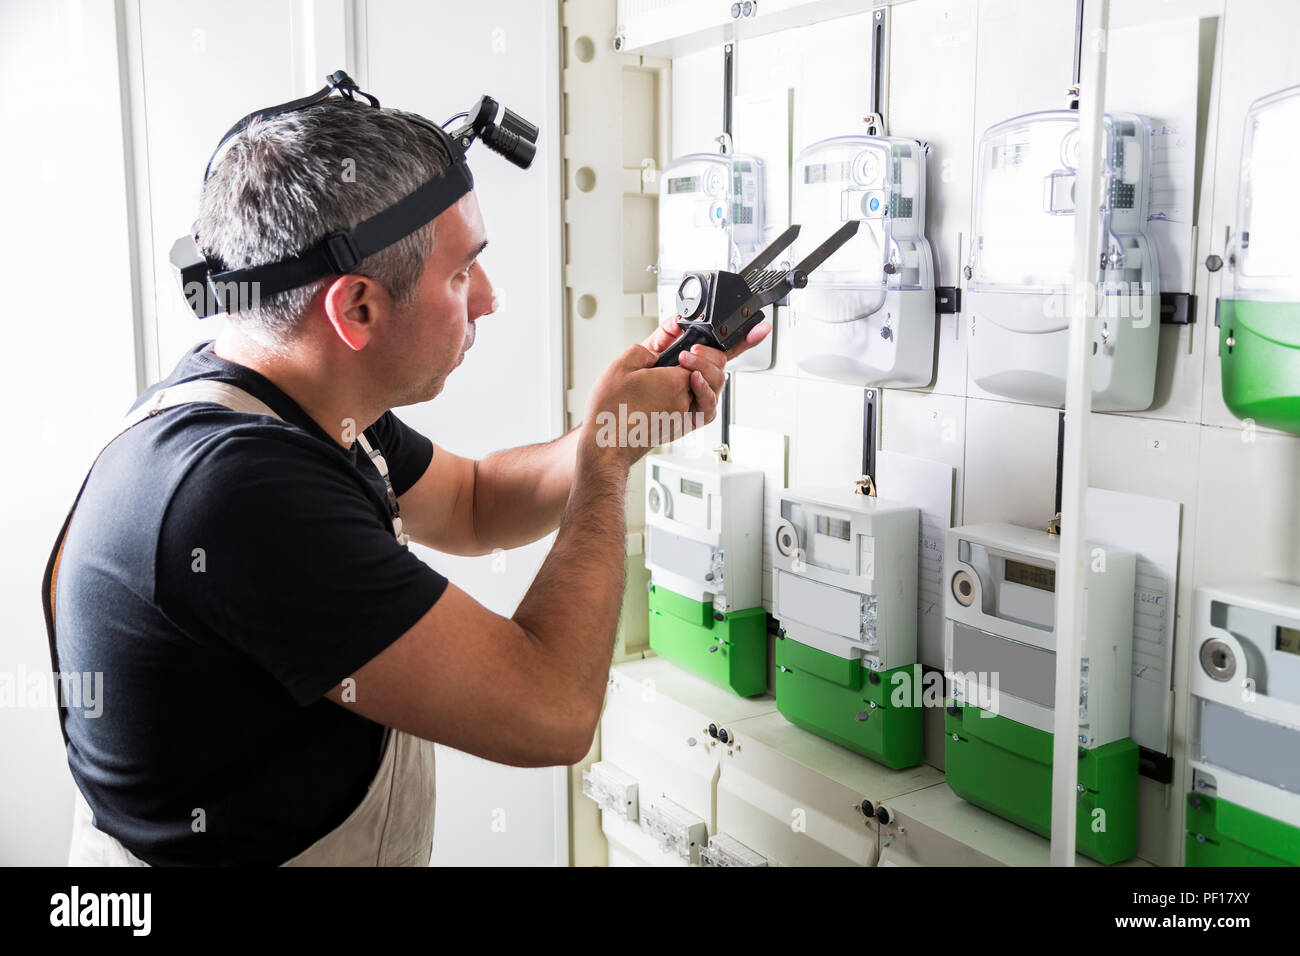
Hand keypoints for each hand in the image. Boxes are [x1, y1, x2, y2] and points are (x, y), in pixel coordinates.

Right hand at [581, 315, 772, 466]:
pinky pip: (706, 409)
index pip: (707, 355)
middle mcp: (687, 400)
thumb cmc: (610, 414)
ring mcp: (686, 415)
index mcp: (675, 381)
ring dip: (710, 373)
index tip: (751, 331)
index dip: (713, 340)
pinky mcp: (682, 426)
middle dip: (710, 355)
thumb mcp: (621, 366)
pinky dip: (706, 394)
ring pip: (716, 390)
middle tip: (691, 349)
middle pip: (717, 371)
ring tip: (692, 361)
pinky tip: (697, 384)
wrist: (605, 447)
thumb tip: (661, 343)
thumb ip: (647, 347)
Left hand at [639, 312, 771, 436]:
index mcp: (699, 359)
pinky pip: (709, 403)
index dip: (747, 338)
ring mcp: (704, 395)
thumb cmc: (641, 381)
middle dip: (710, 353)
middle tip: (692, 350)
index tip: (760, 328)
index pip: (728, 346)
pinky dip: (702, 389)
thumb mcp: (653, 347)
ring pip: (718, 380)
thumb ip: (669, 330)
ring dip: (703, 367)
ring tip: (685, 361)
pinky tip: (693, 379)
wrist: (627, 407)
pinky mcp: (699, 414)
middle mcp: (705, 377)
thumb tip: (681, 316)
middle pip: (723, 361)